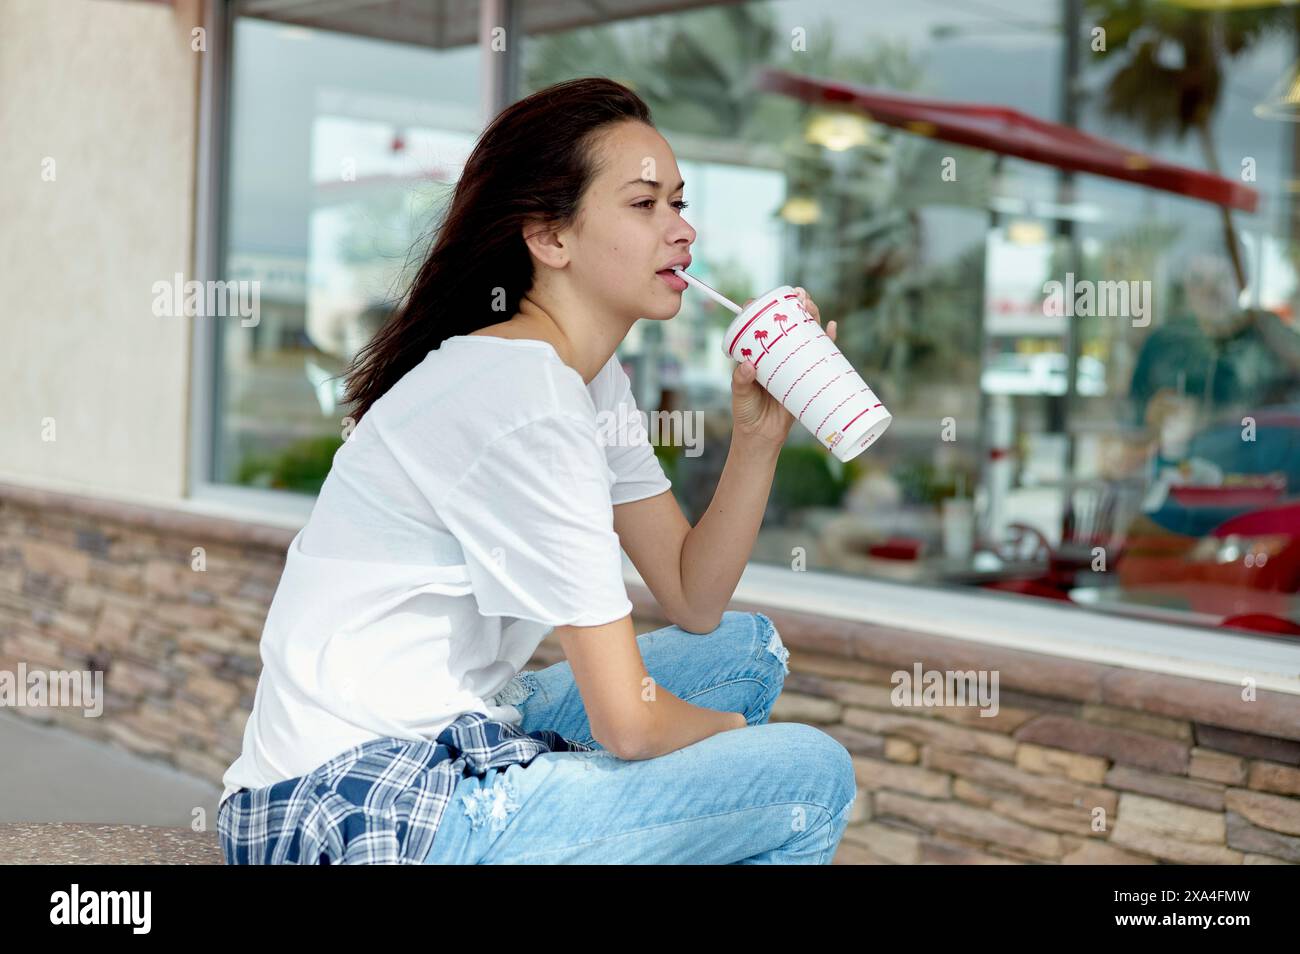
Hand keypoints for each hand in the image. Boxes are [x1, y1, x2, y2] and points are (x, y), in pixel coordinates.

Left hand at [731, 287, 835, 450]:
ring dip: (811, 315)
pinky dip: (828, 340)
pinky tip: (831, 327)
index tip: (763, 301)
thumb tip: (748, 366)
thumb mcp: (741, 395)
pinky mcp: (807, 375)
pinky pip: (820, 354)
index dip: (761, 308)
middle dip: (794, 306)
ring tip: (811, 306)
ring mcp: (792, 363)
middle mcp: (775, 354)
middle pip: (786, 323)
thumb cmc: (746, 413)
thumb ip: (741, 381)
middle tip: (800, 296)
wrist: (763, 436)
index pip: (758, 324)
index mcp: (756, 353)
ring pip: (804, 333)